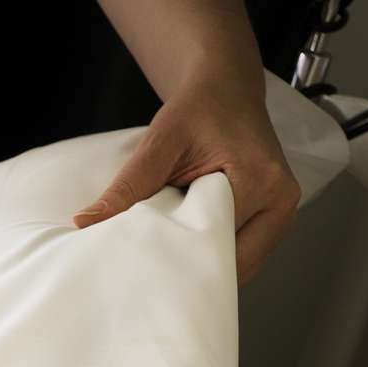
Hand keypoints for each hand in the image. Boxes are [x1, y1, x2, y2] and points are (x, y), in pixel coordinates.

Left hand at [72, 76, 300, 282]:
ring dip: (206, 266)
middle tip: (150, 276)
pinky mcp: (275, 216)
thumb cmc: (198, 110)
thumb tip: (85, 222)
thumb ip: (127, 186)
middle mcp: (281, 201)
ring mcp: (282, 211)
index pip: (216, 242)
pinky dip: (215, 255)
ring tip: (166, 264)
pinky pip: (245, 252)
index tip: (142, 267)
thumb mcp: (159, 143)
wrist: (225, 90)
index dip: (178, 259)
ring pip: (242, 264)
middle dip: (193, 271)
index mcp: (260, 181)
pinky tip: (186, 252)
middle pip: (234, 263)